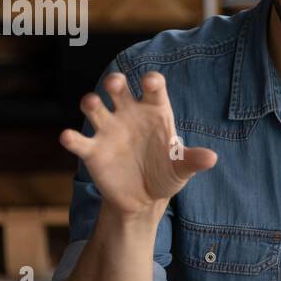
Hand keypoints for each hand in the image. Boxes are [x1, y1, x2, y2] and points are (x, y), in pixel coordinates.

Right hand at [59, 71, 217, 218]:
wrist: (144, 198)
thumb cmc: (166, 173)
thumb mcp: (181, 168)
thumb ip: (193, 160)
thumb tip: (212, 158)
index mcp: (154, 111)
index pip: (153, 88)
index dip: (151, 81)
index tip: (150, 82)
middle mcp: (129, 114)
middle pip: (118, 89)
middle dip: (115, 82)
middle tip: (115, 83)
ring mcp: (109, 130)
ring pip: (95, 107)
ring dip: (91, 102)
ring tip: (91, 102)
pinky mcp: (93, 150)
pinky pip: (79, 141)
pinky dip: (72, 138)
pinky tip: (68, 137)